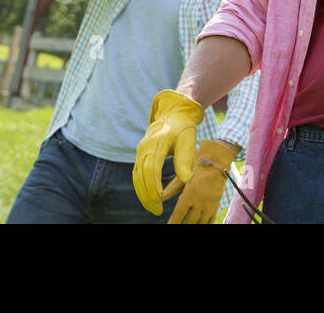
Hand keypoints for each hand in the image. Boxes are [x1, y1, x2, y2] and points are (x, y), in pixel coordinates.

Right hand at [133, 90, 204, 214]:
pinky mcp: (140, 155)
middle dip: (147, 195)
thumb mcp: (187, 141)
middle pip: (141, 175)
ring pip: (136, 176)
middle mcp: (144, 147)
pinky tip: (148, 197)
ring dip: (142, 194)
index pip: (151, 168)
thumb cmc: (183, 129)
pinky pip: (136, 174)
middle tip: (156, 210)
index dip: (153, 186)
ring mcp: (140, 151)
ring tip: (152, 208)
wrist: (174, 114)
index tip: (159, 200)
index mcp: (157, 142)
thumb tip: (187, 180)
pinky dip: (140, 187)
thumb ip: (185, 160)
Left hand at [168, 139, 236, 223]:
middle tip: (179, 227)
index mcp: (188, 195)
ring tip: (188, 227)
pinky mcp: (215, 205)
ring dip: (194, 226)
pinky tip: (201, 226)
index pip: (178, 214)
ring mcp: (208, 205)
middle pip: (190, 221)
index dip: (173, 223)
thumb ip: (170, 190)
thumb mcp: (182, 179)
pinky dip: (205, 225)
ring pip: (201, 223)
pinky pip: (211, 220)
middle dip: (184, 226)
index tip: (168, 227)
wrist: (216, 162)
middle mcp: (199, 202)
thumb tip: (159, 198)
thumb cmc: (196, 168)